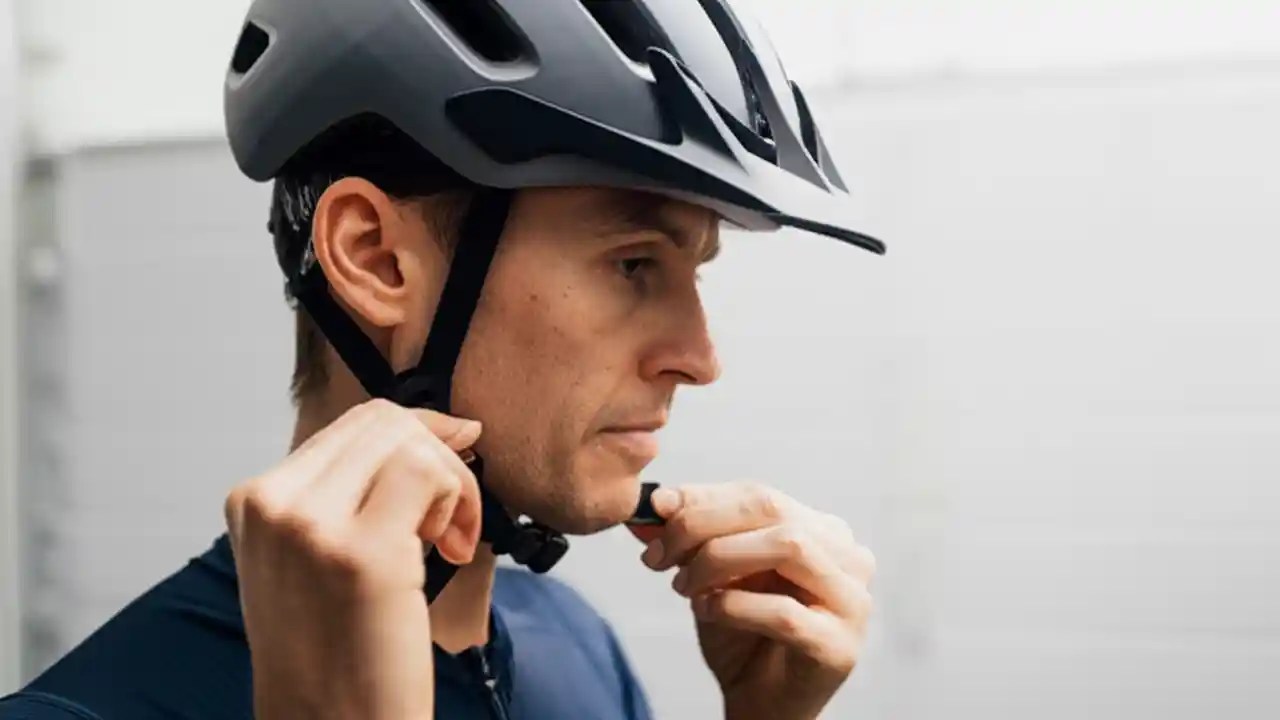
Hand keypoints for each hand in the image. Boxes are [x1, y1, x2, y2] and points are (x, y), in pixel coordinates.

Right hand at [223, 399, 482, 719]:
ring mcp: (309, 525)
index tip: (446, 478)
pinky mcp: (360, 551)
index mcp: (254, 500)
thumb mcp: (321, 555)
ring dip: (452, 486)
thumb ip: (359, 488)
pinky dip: (459, 503)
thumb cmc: (339, 651)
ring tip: (448, 544)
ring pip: (408, 442)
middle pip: (385, 423)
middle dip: (439, 460)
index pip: (354, 424)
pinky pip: (429, 474)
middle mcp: (271, 504)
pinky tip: (451, 552)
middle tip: (452, 526)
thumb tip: (450, 426)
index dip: (418, 438)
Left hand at [631, 483, 875, 719]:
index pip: (760, 495)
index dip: (703, 497)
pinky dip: (734, 606)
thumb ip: (691, 536)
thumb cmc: (741, 633)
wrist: (760, 704)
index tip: (655, 508)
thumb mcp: (711, 573)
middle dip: (703, 525)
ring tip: (683, 586)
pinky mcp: (839, 646)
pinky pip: (785, 613)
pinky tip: (705, 611)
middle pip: (773, 512)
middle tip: (658, 554)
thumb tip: (655, 502)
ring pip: (788, 548)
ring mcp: (851, 601)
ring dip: (719, 560)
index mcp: (822, 531)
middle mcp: (848, 557)